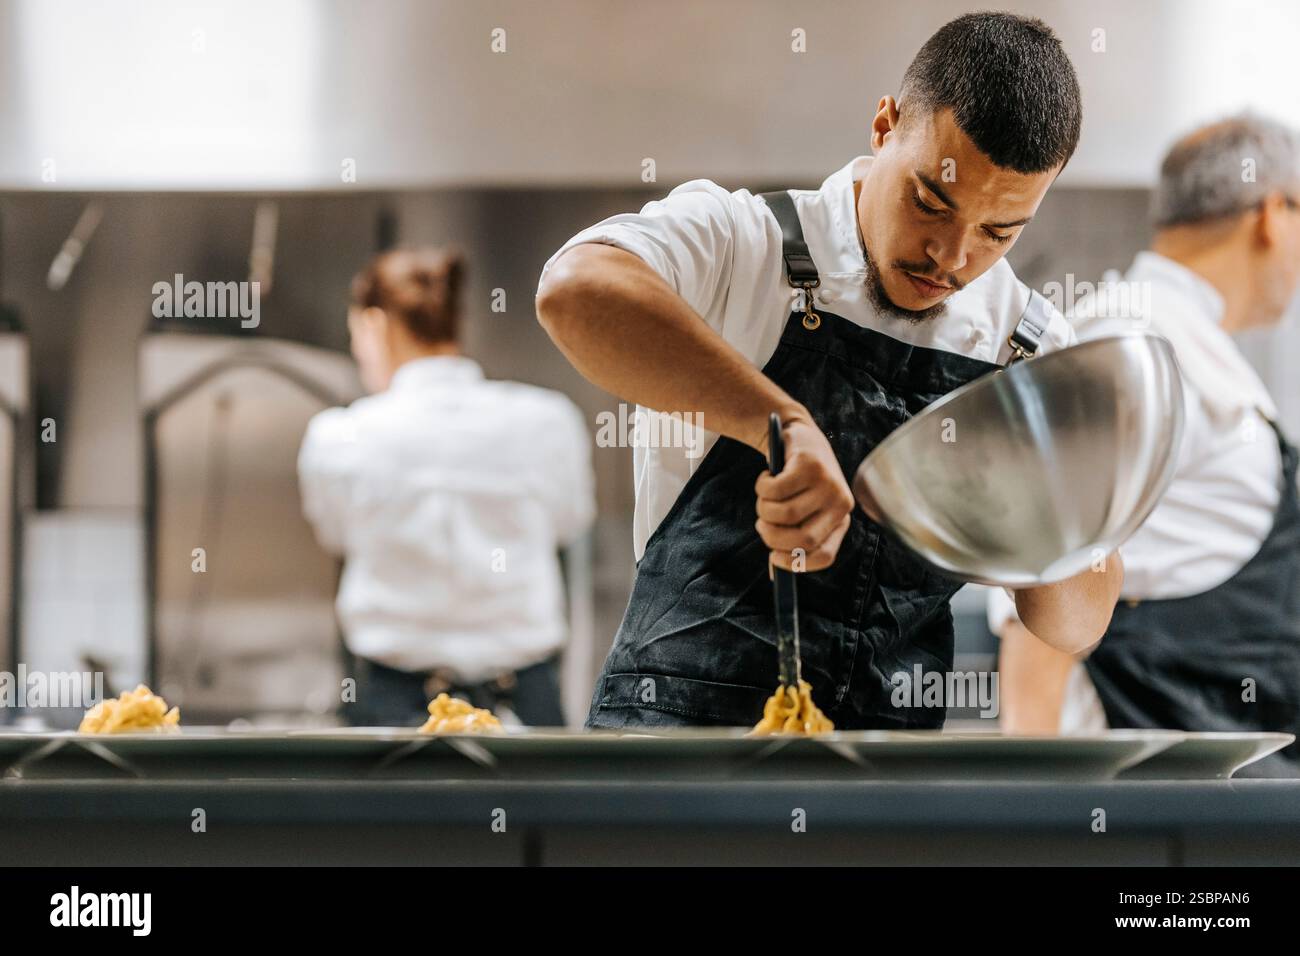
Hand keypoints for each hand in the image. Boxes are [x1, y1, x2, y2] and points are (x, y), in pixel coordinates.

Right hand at [754, 416, 853, 571]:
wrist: (797, 436)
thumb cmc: (796, 481)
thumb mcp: (801, 509)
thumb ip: (792, 538)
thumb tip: (776, 575)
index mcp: (840, 520)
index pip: (824, 556)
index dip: (796, 563)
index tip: (773, 557)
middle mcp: (841, 504)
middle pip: (802, 540)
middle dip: (771, 536)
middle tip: (761, 525)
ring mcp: (828, 484)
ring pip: (783, 515)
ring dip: (763, 509)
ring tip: (764, 497)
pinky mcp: (810, 466)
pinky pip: (774, 491)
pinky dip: (762, 487)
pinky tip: (767, 478)